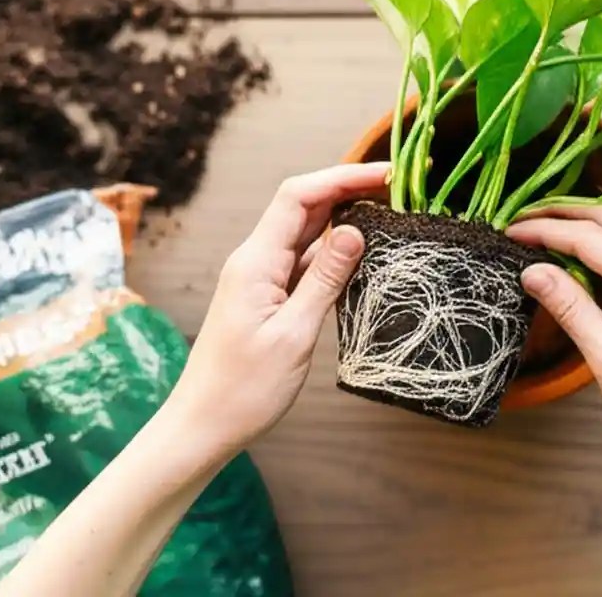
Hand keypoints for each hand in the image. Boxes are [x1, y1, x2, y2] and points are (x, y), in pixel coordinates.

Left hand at [166, 163, 388, 462]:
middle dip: (348, 189)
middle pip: (303, 207)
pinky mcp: (267, 298)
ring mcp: (260, 279)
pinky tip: (363, 256)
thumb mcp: (294, 334)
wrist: (203, 426)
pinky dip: (334, 253)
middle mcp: (255, 261)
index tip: (386, 175)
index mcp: (255, 262)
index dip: (342, 177)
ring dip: (344, 219)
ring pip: (306, 234)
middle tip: (398, 187)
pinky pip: (304, 263)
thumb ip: (325, 279)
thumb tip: (355, 231)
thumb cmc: (243, 389)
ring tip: (390, 214)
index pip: (299, 197)